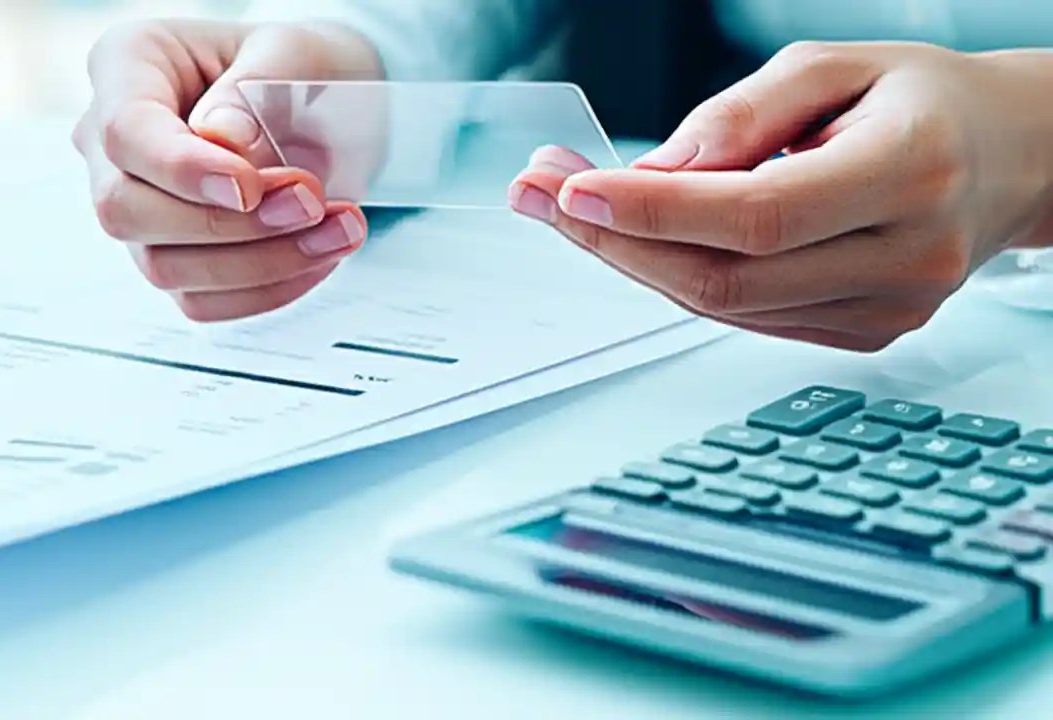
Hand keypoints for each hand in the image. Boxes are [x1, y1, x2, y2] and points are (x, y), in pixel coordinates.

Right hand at [73, 20, 382, 320]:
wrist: (323, 104)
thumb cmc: (297, 68)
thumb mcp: (289, 53)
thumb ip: (252, 92)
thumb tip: (225, 144)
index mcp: (128, 65)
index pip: (125, 132)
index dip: (183, 170)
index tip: (250, 188)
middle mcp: (114, 144)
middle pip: (126, 209)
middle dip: (228, 223)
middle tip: (311, 203)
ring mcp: (137, 208)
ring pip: (164, 267)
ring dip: (262, 261)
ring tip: (339, 229)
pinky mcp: (171, 258)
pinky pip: (202, 300)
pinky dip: (267, 288)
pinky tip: (319, 255)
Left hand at [511, 42, 1052, 350]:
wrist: (1011, 157)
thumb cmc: (923, 101)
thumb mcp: (834, 65)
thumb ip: (741, 115)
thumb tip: (653, 171)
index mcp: (910, 172)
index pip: (755, 215)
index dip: (652, 210)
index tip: (570, 187)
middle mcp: (906, 256)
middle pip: (726, 278)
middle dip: (615, 241)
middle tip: (541, 196)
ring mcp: (890, 308)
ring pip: (726, 307)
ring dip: (636, 261)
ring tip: (578, 207)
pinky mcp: (867, 333)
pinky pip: (749, 316)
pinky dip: (684, 277)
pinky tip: (647, 239)